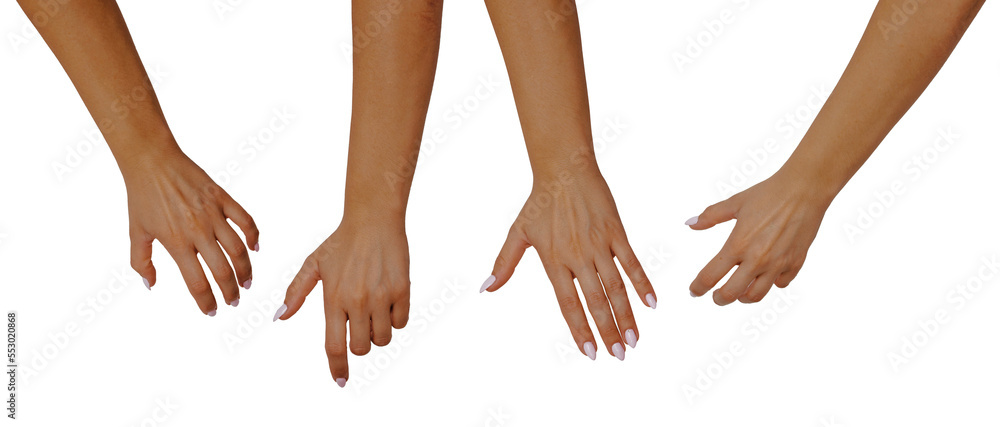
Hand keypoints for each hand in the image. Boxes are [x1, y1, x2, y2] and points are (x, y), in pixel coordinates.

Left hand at [125, 145, 258, 315]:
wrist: (152, 161)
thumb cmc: (142, 197)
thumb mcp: (136, 232)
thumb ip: (141, 262)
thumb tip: (150, 285)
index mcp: (176, 242)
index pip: (197, 283)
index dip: (207, 302)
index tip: (212, 311)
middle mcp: (197, 230)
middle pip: (223, 271)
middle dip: (231, 292)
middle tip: (234, 301)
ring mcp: (213, 214)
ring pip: (238, 250)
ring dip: (246, 270)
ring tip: (247, 282)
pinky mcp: (222, 198)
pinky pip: (245, 221)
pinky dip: (253, 236)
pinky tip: (255, 248)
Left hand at [274, 217, 409, 387]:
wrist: (374, 219)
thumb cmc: (342, 242)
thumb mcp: (313, 264)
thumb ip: (296, 292)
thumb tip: (280, 317)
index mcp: (334, 298)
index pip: (335, 345)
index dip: (338, 368)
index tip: (341, 382)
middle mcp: (358, 301)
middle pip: (362, 347)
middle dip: (360, 344)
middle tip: (359, 324)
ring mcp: (382, 296)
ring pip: (383, 338)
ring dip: (378, 332)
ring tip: (374, 310)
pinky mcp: (402, 290)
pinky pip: (401, 322)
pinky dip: (395, 318)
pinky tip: (388, 300)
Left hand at [482, 167, 655, 360]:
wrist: (564, 170)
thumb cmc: (540, 203)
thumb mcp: (518, 233)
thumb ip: (504, 263)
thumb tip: (486, 288)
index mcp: (554, 261)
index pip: (569, 304)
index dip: (580, 329)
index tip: (590, 353)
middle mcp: (578, 256)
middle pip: (596, 301)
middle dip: (608, 331)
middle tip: (619, 356)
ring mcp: (599, 244)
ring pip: (616, 287)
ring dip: (627, 316)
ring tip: (634, 341)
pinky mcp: (616, 232)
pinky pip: (632, 262)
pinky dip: (642, 283)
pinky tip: (652, 304)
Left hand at [687, 170, 832, 304]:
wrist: (804, 190)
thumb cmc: (769, 194)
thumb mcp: (735, 203)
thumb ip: (710, 216)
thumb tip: (690, 224)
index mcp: (738, 244)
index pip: (710, 276)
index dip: (698, 287)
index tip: (694, 291)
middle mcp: (756, 259)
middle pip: (731, 293)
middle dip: (719, 299)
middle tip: (716, 297)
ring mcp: (777, 264)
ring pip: (756, 295)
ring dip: (744, 297)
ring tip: (739, 293)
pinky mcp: (795, 263)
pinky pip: (780, 283)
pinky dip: (772, 284)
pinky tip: (767, 277)